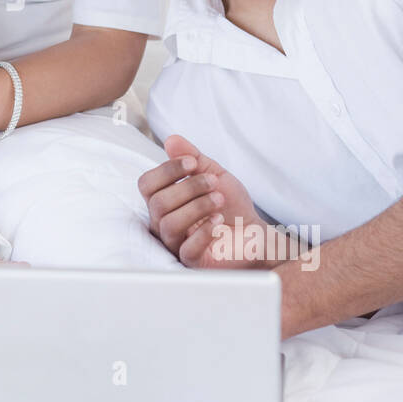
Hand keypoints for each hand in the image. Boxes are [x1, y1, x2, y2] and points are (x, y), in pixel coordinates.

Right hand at [138, 134, 263, 268]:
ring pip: (168, 225)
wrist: (256, 233)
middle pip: (157, 204)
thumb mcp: (215, 174)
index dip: (166, 171)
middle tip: (213, 183)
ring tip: (219, 199)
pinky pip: (186, 249)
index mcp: (165, 200)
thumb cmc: (231, 205)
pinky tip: (219, 221)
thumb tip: (172, 140)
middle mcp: (164, 222)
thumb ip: (193, 158)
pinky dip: (203, 231)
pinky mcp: (192, 261)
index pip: (146, 185)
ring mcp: (176, 243)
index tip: (193, 162)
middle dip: (187, 188)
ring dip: (197, 206)